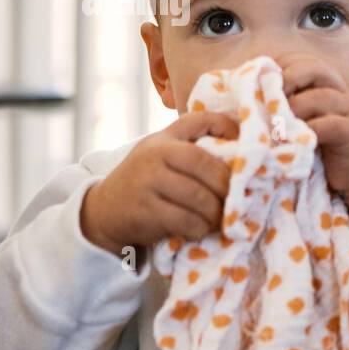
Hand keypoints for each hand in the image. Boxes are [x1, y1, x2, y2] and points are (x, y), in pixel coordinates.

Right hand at [80, 112, 237, 256]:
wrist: (103, 211)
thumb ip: (193, 152)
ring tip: (220, 219)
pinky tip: (199, 229)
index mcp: (165, 138)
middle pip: (207, 164)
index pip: (202, 120)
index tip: (245, 151)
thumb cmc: (146, 183)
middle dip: (229, 186)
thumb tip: (243, 160)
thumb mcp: (163, 157)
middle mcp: (155, 153)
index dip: (229, 129)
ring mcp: (148, 181)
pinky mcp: (145, 210)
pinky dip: (200, 228)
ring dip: (217, 213)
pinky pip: (187, 220)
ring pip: (200, 196)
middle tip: (238, 200)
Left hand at [276, 53, 348, 215]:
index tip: (261, 85)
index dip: (279, 67)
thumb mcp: (302, 121)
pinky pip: (333, 124)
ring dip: (296, 107)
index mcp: (324, 83)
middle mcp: (339, 91)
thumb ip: (284, 107)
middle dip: (288, 79)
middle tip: (269, 100)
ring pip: (322, 95)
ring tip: (279, 124)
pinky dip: (311, 130)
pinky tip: (295, 140)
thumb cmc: (322, 146)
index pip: (300, 60)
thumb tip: (247, 100)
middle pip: (315, 68)